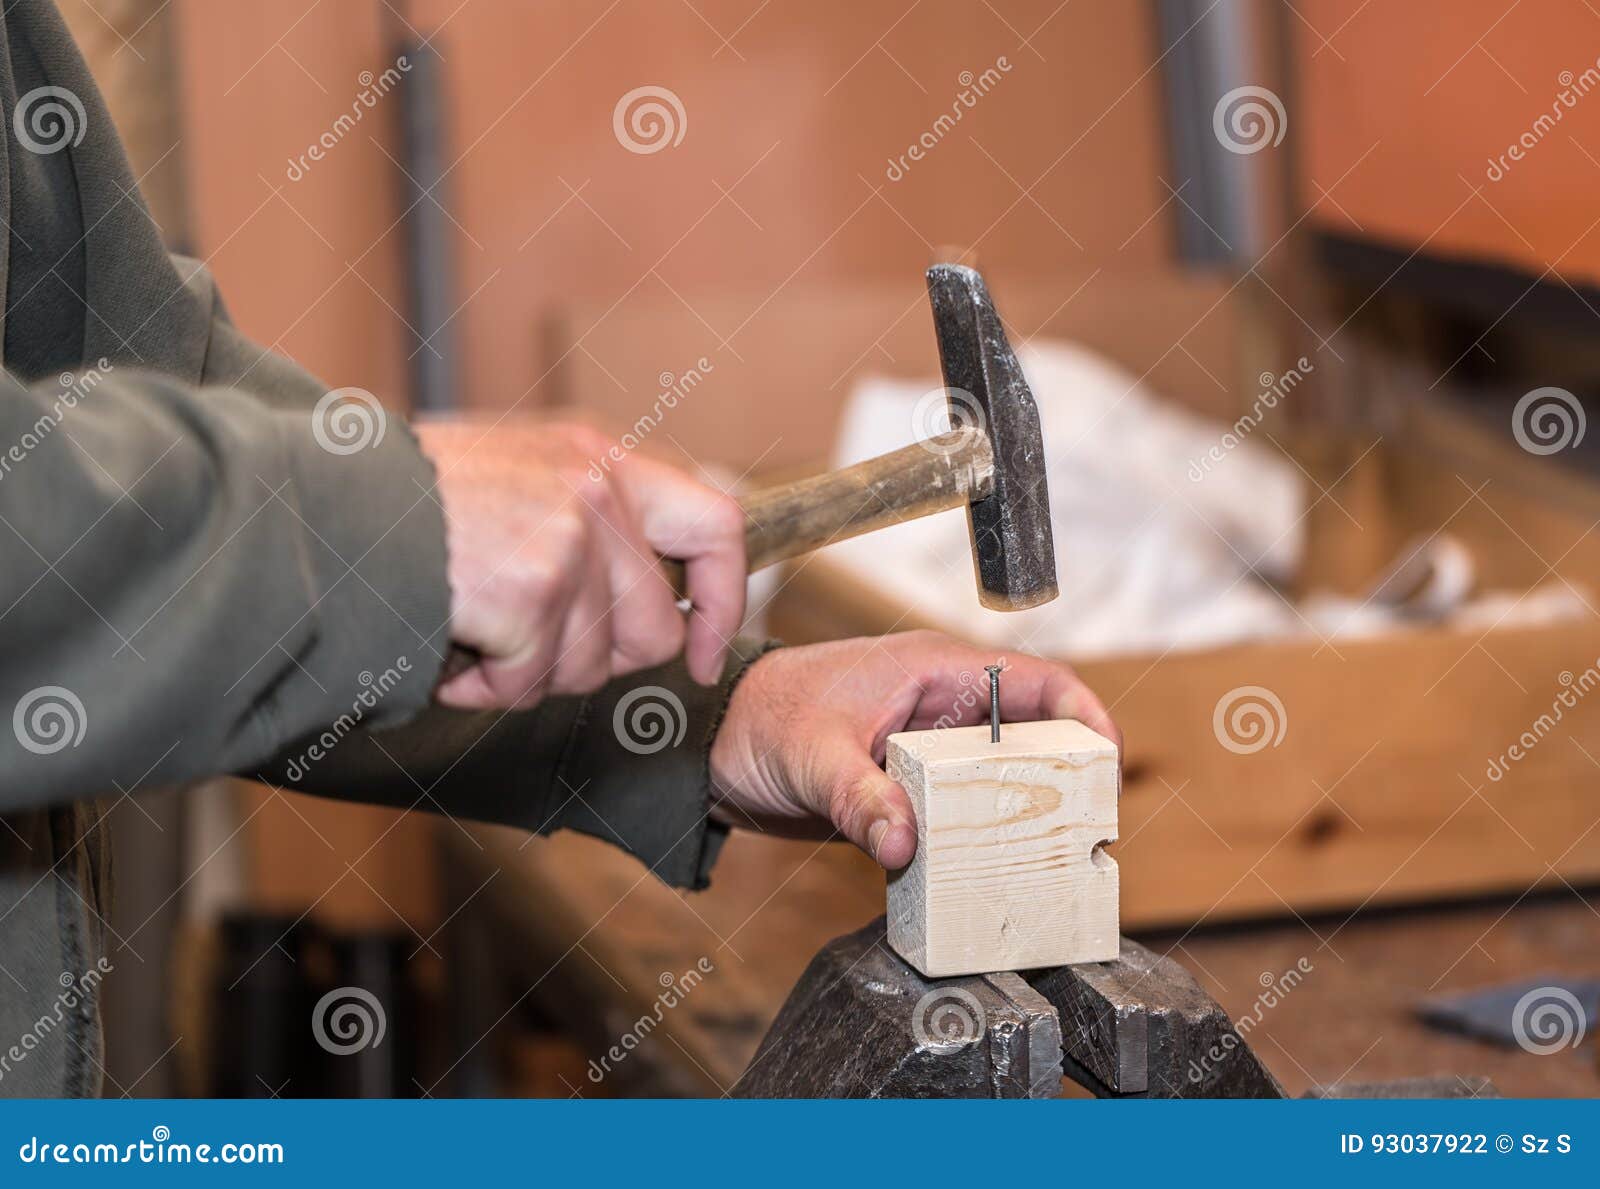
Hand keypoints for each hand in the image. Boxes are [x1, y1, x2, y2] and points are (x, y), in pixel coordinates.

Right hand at [415, 420, 745, 708]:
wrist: (322, 507)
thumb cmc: (409, 501)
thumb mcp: (522, 474)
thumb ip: (595, 515)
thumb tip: (663, 595)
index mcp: (602, 454)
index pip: (718, 525)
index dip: (723, 602)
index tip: (699, 652)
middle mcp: (596, 487)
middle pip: (654, 628)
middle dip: (598, 662)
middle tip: (533, 645)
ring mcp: (568, 538)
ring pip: (590, 666)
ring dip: (528, 672)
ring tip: (476, 631)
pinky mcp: (530, 589)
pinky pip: (531, 681)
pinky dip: (485, 686)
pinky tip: (453, 647)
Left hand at [709, 631, 1117, 869]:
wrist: (711, 743)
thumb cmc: (761, 717)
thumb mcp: (812, 756)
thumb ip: (860, 797)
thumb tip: (906, 844)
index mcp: (936, 670)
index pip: (1039, 681)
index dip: (1086, 717)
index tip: (1109, 765)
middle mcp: (944, 707)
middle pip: (1034, 737)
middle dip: (1067, 777)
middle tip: (1089, 829)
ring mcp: (929, 750)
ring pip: (1002, 780)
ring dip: (1026, 814)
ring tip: (1051, 860)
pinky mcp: (910, 789)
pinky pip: (963, 813)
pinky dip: (980, 840)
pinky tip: (987, 875)